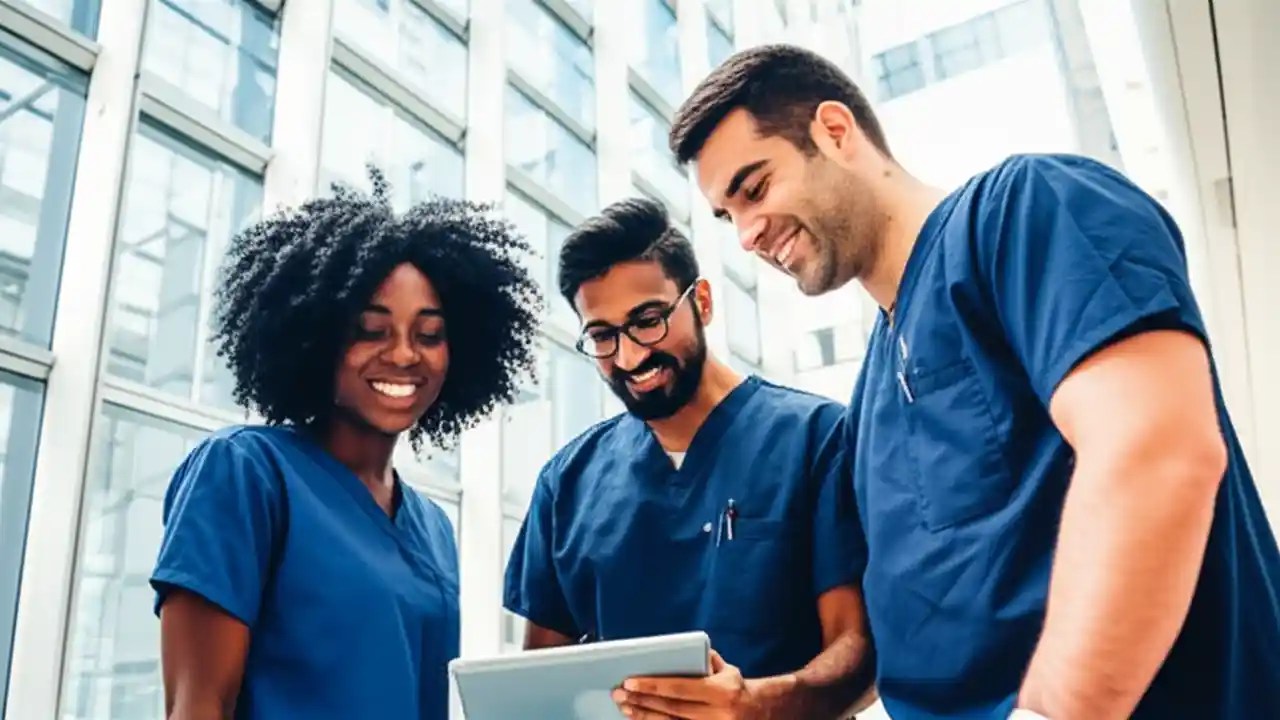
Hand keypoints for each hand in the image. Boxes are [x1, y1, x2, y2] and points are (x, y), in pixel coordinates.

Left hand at [612, 650, 761, 718]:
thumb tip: (678, 650)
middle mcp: (717, 715)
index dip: (653, 686)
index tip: (630, 681)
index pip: (680, 689)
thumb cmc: (737, 688)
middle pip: (671, 710)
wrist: (763, 714)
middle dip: (642, 701)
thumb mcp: (728, 670)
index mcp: (721, 692)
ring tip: (625, 708)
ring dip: (645, 717)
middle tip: (619, 694)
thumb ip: (706, 659)